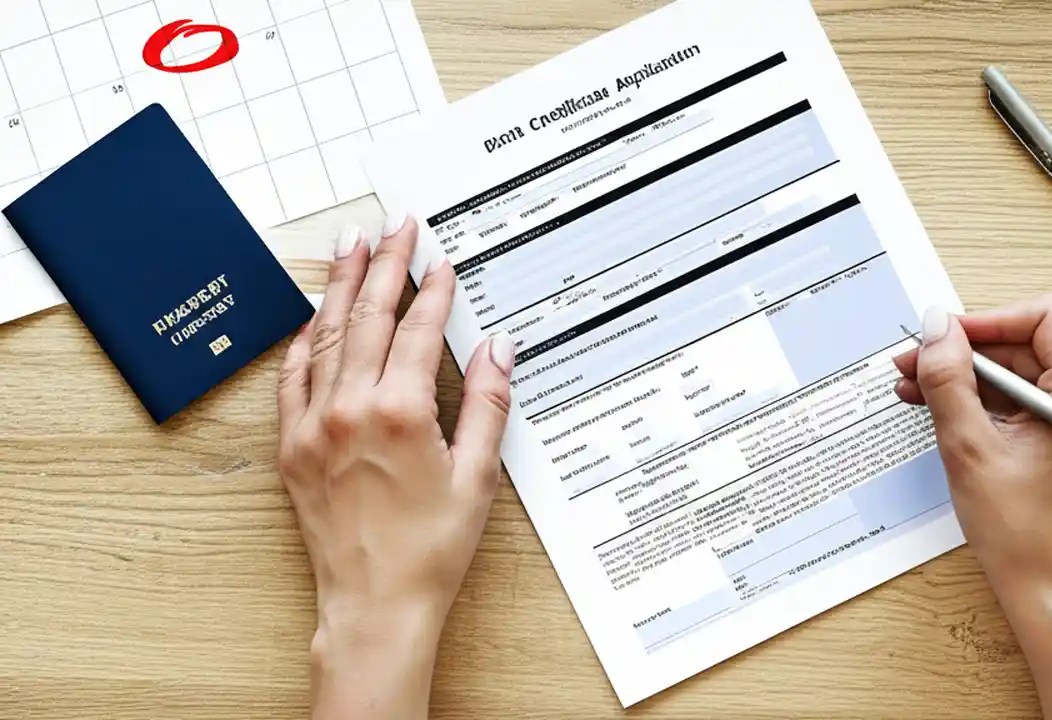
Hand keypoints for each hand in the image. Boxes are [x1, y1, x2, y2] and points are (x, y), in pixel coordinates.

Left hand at [276, 214, 514, 718]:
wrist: (375, 605)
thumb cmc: (430, 550)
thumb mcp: (477, 477)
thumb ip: (489, 404)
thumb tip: (499, 347)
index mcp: (401, 413)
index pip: (419, 330)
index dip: (433, 290)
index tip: (441, 261)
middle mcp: (351, 410)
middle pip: (370, 317)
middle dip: (385, 266)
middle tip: (394, 227)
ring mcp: (315, 426)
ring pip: (328, 337)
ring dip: (341, 287)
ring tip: (351, 246)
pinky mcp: (293, 447)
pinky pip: (294, 379)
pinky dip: (306, 342)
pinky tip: (315, 318)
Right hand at [894, 296, 1051, 719]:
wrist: (1048, 589)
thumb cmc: (1022, 533)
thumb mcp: (969, 447)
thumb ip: (948, 380)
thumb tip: (936, 328)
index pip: (1043, 316)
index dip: (987, 320)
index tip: (943, 336)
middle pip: (1025, 344)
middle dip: (965, 351)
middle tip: (913, 363)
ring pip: (1017, 372)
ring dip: (965, 376)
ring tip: (915, 387)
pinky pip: (1019, 400)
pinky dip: (979, 400)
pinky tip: (939, 408)